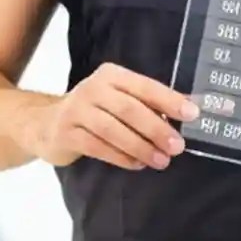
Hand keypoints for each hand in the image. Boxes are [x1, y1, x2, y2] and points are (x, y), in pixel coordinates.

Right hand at [32, 63, 199, 170]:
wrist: (45, 123)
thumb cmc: (95, 111)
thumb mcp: (120, 99)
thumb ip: (152, 104)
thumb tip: (194, 107)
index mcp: (112, 75)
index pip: (145, 86)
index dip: (170, 99)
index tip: (193, 114)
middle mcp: (93, 88)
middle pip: (130, 109)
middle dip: (157, 129)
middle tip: (177, 146)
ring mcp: (77, 110)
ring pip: (114, 130)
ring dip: (141, 147)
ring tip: (161, 161)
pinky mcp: (66, 133)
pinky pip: (98, 147)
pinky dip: (121, 157)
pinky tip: (137, 164)